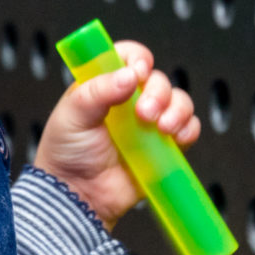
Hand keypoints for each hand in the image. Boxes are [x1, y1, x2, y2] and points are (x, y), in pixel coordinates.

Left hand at [32, 40, 200, 228]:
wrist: (76, 196)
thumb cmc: (66, 153)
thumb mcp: (73, 114)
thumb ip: (98, 91)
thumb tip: (128, 75)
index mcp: (106, 85)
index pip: (129, 57)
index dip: (138, 59)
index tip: (137, 72)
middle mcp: (131, 101)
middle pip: (159, 79)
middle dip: (158, 92)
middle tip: (144, 113)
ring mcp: (149, 124)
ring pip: (179, 101)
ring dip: (177, 109)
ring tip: (162, 128)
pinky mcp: (165, 148)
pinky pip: (189, 129)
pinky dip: (189, 129)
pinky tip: (176, 137)